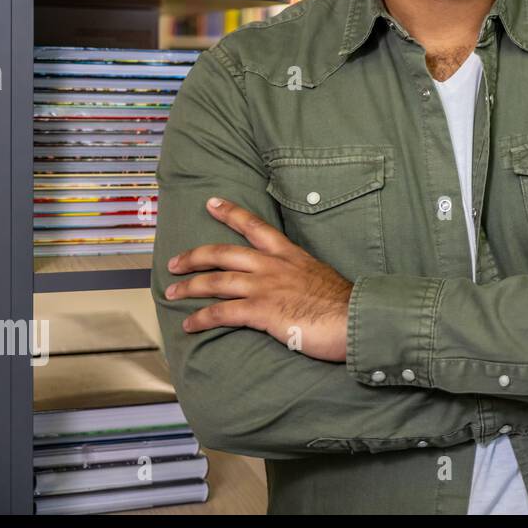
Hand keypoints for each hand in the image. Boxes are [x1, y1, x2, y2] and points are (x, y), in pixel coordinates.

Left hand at [164, 197, 350, 361]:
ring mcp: (265, 287)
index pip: (255, 227)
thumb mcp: (321, 277)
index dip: (231, 213)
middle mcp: (273, 266)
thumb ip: (301, 277)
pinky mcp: (261, 311)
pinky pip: (221, 312)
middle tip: (175, 261)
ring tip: (172, 292)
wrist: (355, 318)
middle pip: (223, 253)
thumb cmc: (345, 303)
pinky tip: (189, 324)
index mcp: (290, 255)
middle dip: (195, 256)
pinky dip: (201, 317)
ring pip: (216, 281)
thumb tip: (296, 286)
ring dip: (190, 287)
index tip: (212, 203)